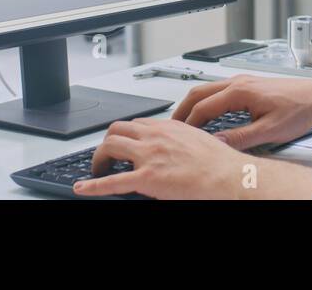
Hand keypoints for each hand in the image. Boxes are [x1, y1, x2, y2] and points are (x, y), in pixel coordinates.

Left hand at [73, 118, 253, 199]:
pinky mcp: (147, 178)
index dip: (126, 136)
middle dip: (107, 143)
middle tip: (107, 157)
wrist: (229, 176)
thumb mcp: (198, 141)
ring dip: (99, 158)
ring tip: (98, 170)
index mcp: (168, 127)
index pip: (136, 124)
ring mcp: (149, 156)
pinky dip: (93, 184)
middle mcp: (155, 136)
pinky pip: (111, 181)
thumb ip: (180, 142)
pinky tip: (83, 187)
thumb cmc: (221, 163)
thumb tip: (176, 150)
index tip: (124, 145)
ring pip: (110, 146)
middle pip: (117, 130)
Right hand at [171, 74, 311, 150]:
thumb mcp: (269, 131)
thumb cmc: (300, 109)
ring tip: (187, 122)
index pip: (203, 107)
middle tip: (173, 126)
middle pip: (198, 93)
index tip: (180, 135)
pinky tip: (210, 115)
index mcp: (240, 91)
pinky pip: (220, 91)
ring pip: (208, 90)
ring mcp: (244, 81)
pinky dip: (207, 102)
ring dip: (194, 104)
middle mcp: (239, 82)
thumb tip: (218, 143)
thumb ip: (240, 138)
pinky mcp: (250, 84)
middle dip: (183, 110)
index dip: (188, 123)